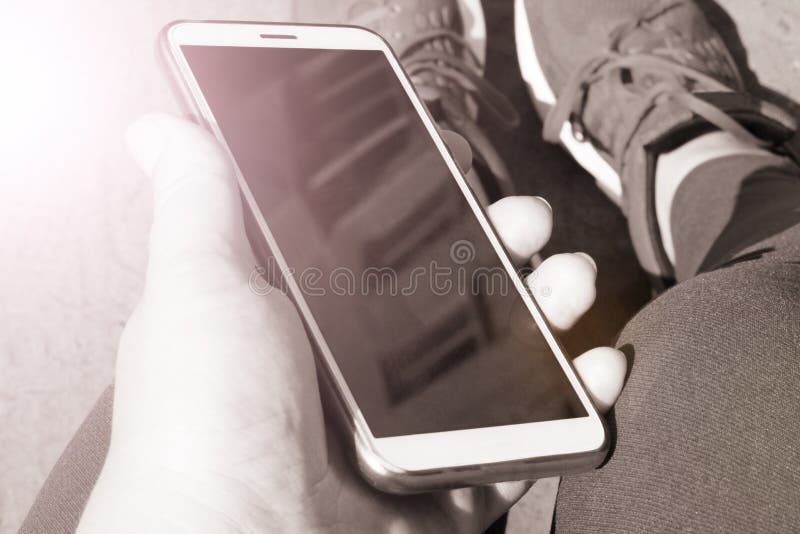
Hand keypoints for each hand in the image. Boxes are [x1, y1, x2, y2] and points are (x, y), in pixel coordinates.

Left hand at [77, 114, 625, 533]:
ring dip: (548, 316)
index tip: (466, 183)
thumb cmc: (203, 426)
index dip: (431, 212)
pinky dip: (570, 411)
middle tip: (530, 228)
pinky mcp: (442, 487)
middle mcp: (354, 375)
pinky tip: (593, 373)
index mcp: (305, 322)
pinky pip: (523, 446)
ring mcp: (403, 434)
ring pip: (499, 364)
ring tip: (570, 286)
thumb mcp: (198, 290)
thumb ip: (200, 206)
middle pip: (452, 300)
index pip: (385, 251)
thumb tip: (166, 131)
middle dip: (505, 253)